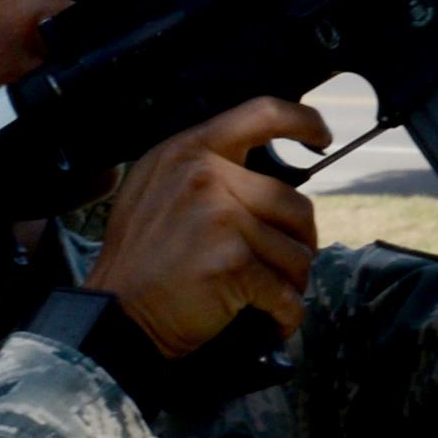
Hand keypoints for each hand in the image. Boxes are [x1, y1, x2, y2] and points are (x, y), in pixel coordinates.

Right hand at [86, 96, 327, 357]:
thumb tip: (259, 177)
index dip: (301, 120)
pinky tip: (273, 322)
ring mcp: (219, 216)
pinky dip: (286, 314)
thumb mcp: (153, 192)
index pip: (260, 114)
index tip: (321, 136)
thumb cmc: (139, 263)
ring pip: (296, 251)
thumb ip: (201, 172)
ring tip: (270, 299)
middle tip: (284, 270)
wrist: (116, 316)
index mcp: (187, 152)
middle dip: (299, 243)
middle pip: (293, 203)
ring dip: (292, 283)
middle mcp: (204, 175)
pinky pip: (285, 291)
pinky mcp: (233, 260)